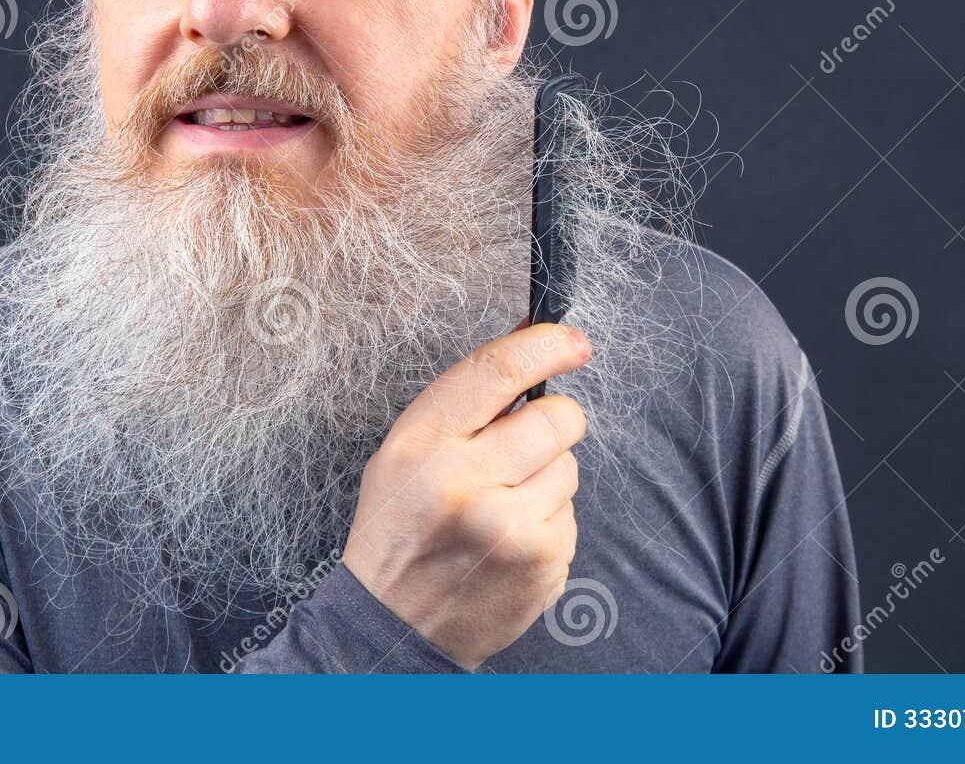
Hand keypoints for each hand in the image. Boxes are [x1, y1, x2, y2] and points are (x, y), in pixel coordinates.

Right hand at [342, 322, 589, 668]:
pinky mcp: (541, 563)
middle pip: (556, 418)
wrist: (392, 625)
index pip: (498, 370)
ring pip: (569, 467)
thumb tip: (534, 339)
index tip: (572, 341)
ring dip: (547, 478)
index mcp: (422, 442)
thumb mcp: (404, 452)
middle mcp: (465, 481)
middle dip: (554, 421)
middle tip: (530, 442)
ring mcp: (508, 527)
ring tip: (502, 506)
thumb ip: (465, 401)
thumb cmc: (401, 526)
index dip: (546, 345)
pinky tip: (509, 541)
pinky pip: (570, 515)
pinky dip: (548, 522)